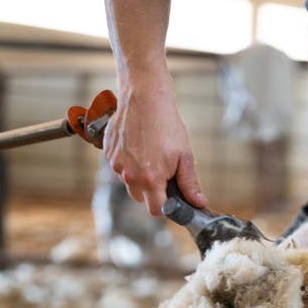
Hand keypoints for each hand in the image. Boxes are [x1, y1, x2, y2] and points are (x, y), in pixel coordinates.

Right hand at [103, 76, 206, 215]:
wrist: (145, 97)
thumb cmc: (166, 124)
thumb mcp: (185, 156)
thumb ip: (190, 183)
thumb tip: (198, 203)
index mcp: (150, 179)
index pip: (156, 211)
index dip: (165, 206)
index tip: (170, 197)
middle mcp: (130, 176)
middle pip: (141, 199)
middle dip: (151, 191)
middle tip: (162, 172)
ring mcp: (117, 165)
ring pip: (129, 183)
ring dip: (138, 176)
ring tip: (149, 154)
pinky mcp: (109, 154)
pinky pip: (119, 168)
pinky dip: (128, 163)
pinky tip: (138, 146)